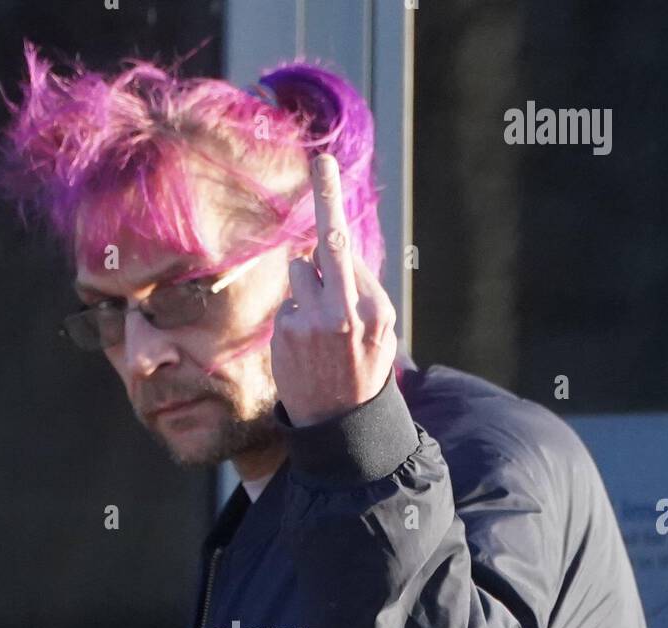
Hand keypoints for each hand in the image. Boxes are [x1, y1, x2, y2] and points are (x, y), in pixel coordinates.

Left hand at [270, 153, 397, 427]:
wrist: (339, 424)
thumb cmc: (360, 371)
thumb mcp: (379, 334)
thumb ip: (362, 291)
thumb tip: (330, 249)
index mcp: (375, 308)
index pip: (348, 248)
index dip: (332, 208)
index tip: (325, 167)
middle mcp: (347, 310)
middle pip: (330, 242)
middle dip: (326, 199)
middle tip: (323, 163)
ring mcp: (315, 321)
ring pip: (300, 271)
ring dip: (305, 286)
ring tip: (317, 325)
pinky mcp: (288, 333)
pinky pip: (287, 302)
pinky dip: (293, 315)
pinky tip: (304, 345)